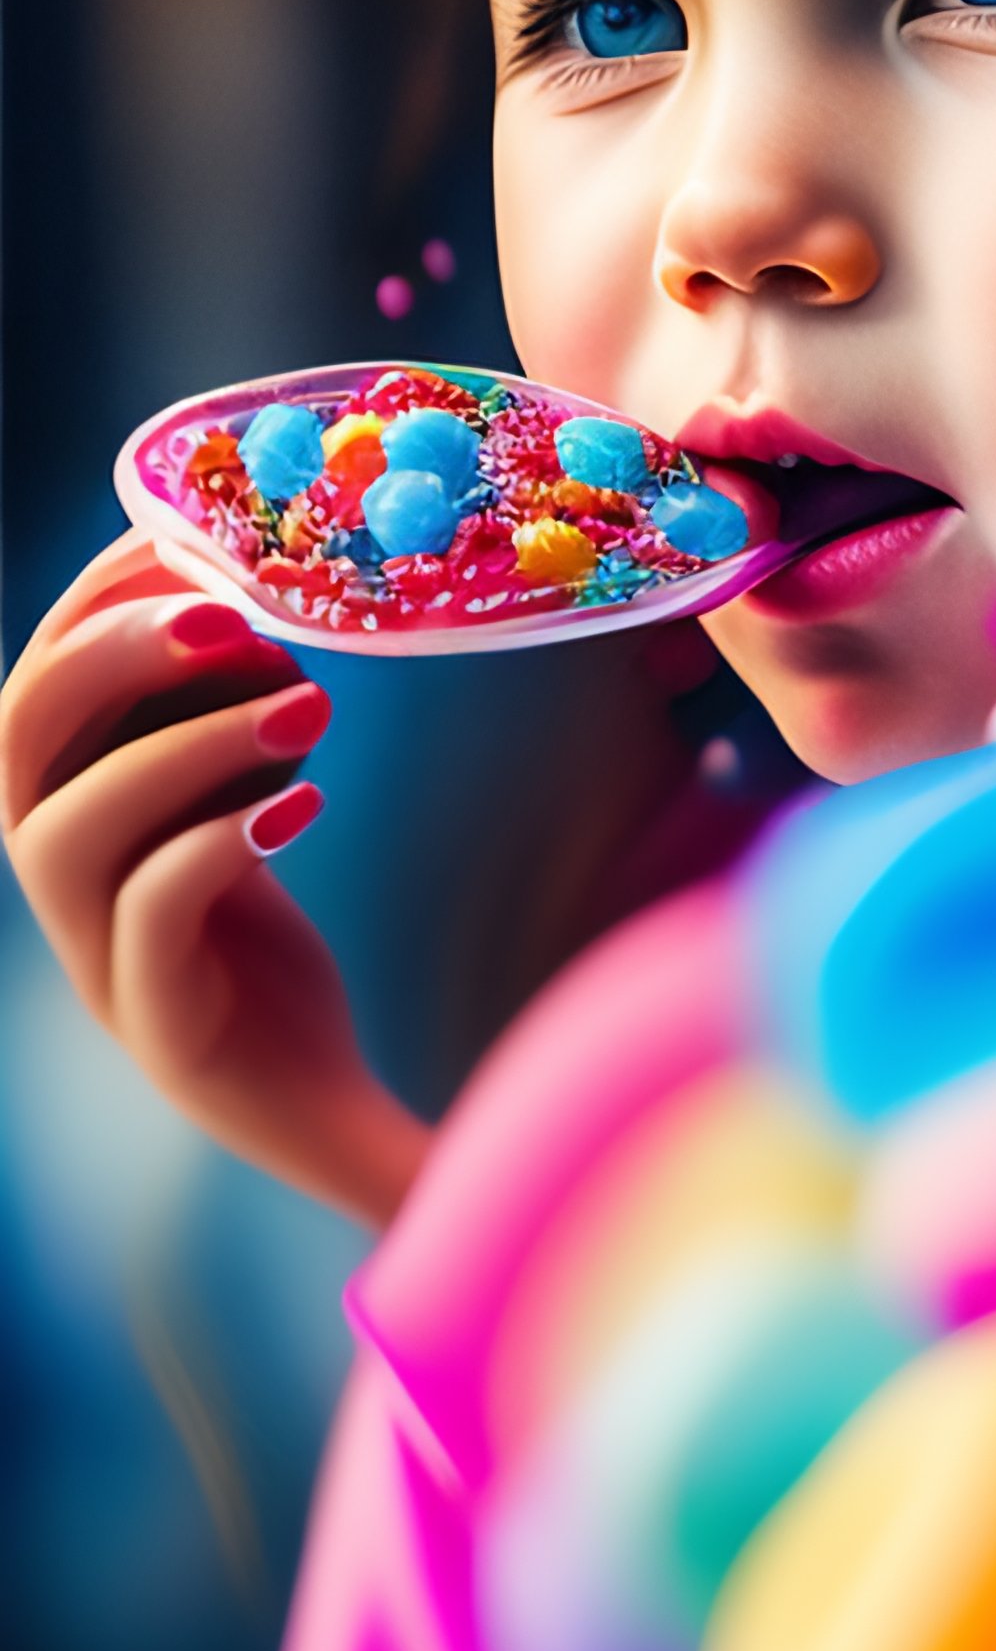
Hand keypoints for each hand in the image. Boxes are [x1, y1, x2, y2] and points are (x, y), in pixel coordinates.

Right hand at [1, 533, 428, 1228]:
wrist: (312, 1110)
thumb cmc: (263, 950)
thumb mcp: (236, 817)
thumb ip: (232, 719)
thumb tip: (274, 589)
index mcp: (66, 817)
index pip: (36, 686)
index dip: (92, 603)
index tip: (182, 539)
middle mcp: (60, 885)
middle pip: (20, 747)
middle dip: (114, 659)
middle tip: (232, 614)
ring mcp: (97, 960)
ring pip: (73, 836)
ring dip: (179, 749)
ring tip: (308, 702)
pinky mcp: (160, 1027)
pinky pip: (148, 921)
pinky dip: (217, 847)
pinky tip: (306, 804)